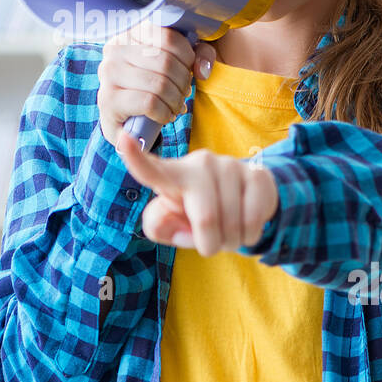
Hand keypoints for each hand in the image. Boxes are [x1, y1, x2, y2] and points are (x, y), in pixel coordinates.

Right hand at [97, 22, 216, 145]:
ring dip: (175, 100)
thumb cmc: (153, 89)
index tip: (188, 71)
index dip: (187, 56)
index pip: (168, 35)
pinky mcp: (108, 100)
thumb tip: (202, 69)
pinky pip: (149, 102)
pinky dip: (164, 113)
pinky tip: (164, 116)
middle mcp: (115, 49)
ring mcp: (109, 74)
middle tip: (183, 93)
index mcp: (131, 33)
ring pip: (159, 84)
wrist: (126, 125)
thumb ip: (199, 55)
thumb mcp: (177, 65)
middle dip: (182, 82)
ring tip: (175, 106)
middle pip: (166, 62)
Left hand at [114, 126, 278, 257]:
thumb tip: (175, 223)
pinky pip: (256, 219)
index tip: (123, 138)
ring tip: (228, 230)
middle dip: (210, 243)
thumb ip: (159, 226)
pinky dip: (250, 234)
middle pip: (206, 219)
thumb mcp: (172, 222)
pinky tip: (246, 222)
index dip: (135, 156)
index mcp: (173, 174)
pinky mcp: (258, 174)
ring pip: (233, 224)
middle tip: (211, 241)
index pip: (151, 168)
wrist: (241, 201)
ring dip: (231, 241)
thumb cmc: (197, 213)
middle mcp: (201, 164)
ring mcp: (231, 165)